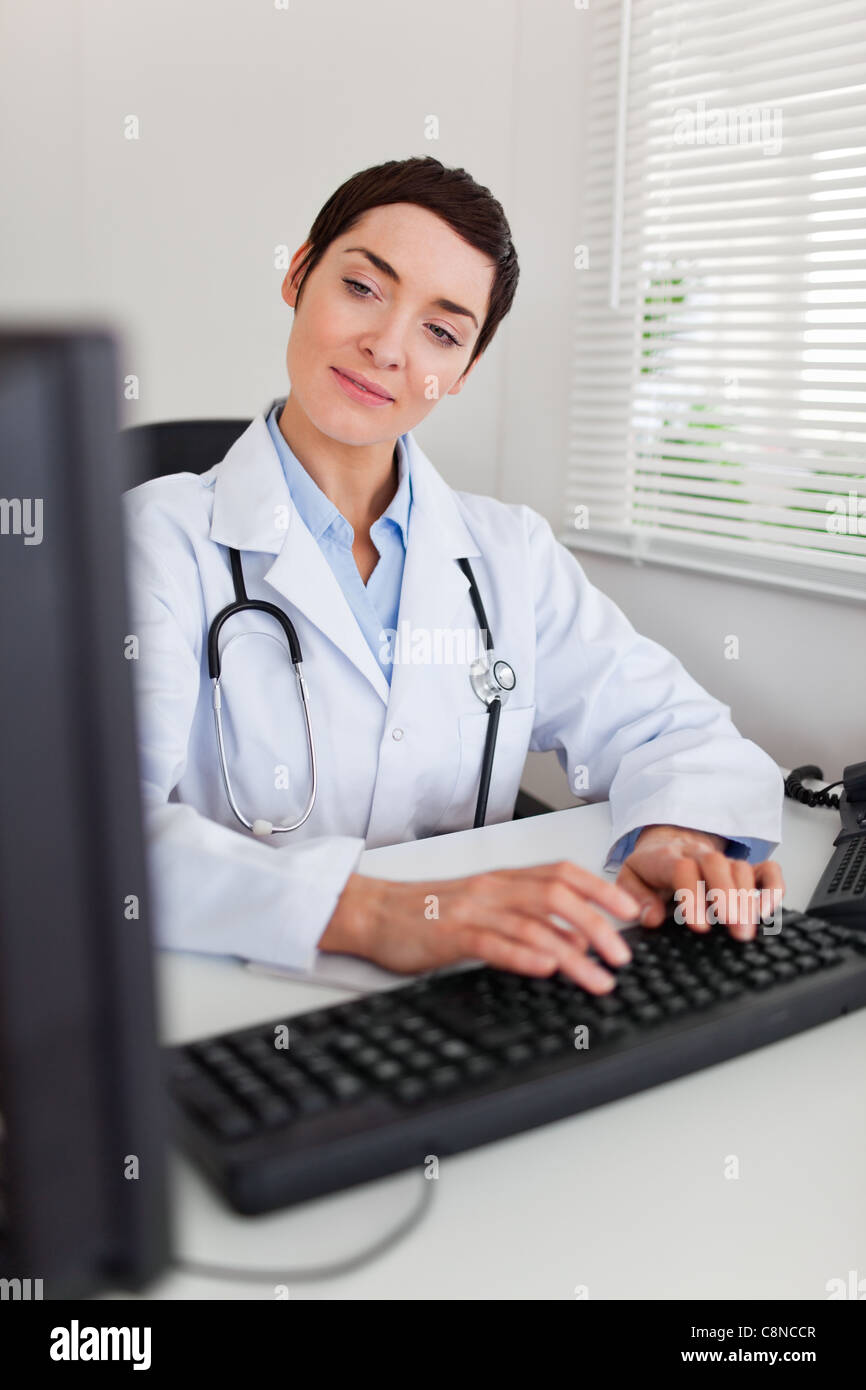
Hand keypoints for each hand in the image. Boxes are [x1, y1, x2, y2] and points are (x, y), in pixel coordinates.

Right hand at [320, 862, 642, 993]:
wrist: (374, 913)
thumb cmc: (428, 914)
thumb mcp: (486, 911)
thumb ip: (530, 921)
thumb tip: (577, 940)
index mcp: (504, 880)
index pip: (563, 873)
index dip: (602, 889)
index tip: (632, 910)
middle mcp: (494, 889)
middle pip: (557, 897)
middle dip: (598, 925)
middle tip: (622, 956)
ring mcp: (473, 911)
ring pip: (534, 925)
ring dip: (573, 952)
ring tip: (598, 977)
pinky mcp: (451, 935)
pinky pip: (494, 943)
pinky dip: (524, 955)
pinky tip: (547, 968)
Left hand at [614, 824, 785, 939]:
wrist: (669, 843)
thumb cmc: (651, 868)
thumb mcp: (629, 880)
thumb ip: (633, 898)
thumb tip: (651, 917)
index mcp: (667, 858)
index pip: (682, 869)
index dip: (692, 896)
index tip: (698, 925)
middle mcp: (698, 855)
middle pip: (716, 864)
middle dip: (726, 896)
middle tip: (733, 928)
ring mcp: (724, 860)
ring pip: (741, 869)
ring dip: (747, 900)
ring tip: (746, 930)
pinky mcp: (746, 868)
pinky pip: (767, 870)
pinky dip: (773, 889)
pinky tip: (766, 912)